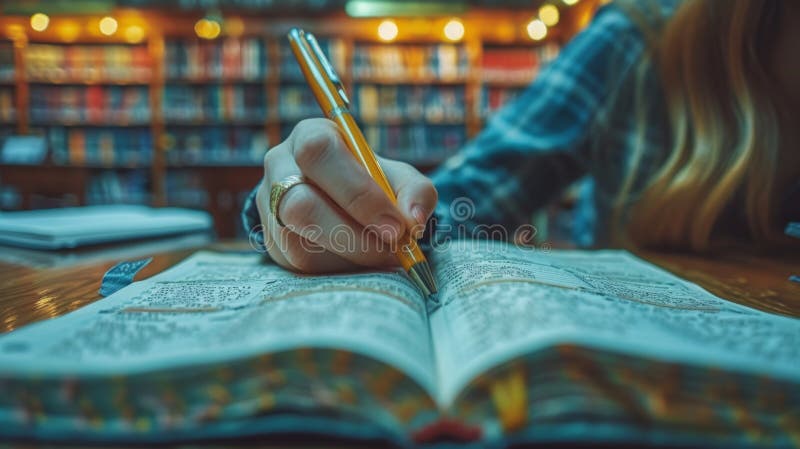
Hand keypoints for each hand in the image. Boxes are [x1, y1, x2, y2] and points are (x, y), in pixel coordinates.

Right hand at [256, 118, 437, 272]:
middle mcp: (279, 167)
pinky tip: (360, 261)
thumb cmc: (372, 183)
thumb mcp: (399, 178)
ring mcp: (267, 207)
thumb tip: (413, 220)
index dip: (357, 192)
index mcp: (310, 136)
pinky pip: (299, 265)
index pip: (319, 153)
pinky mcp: (271, 242)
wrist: (342, 202)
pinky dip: (338, 269)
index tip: (395, 225)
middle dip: (353, 235)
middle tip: (391, 248)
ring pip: (297, 242)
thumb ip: (416, 192)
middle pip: (300, 204)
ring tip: (381, 255)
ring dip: (348, 256)